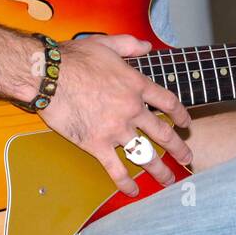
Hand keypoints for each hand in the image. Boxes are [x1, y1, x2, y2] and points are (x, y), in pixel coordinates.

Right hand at [37, 34, 192, 196]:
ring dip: (160, 170)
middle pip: (163, 133)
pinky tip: (133, 191)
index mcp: (135, 85)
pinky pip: (115, 168)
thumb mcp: (106, 43)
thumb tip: (146, 45)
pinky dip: (126, 182)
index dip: (180, 114)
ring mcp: (115, 129)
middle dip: (178, 148)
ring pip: (144, 154)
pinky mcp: (96, 144)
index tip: (186, 124)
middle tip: (187, 157)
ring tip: (168, 180)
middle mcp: (131, 109)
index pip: (168, 102)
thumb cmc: (73, 58)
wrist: (49, 76)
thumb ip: (129, 44)